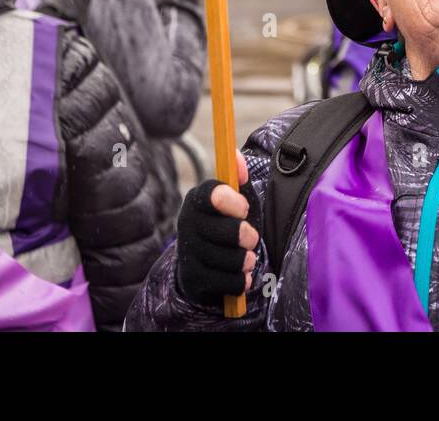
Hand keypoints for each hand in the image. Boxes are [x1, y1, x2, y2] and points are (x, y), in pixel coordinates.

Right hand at [175, 150, 259, 306]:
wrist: (205, 266)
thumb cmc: (226, 226)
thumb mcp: (236, 202)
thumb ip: (239, 180)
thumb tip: (236, 155)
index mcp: (197, 199)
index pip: (208, 195)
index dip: (229, 201)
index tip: (244, 208)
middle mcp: (186, 224)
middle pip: (223, 231)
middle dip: (246, 236)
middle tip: (252, 238)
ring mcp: (187, 253)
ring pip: (228, 259)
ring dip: (245, 260)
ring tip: (246, 258)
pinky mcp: (193, 280)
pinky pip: (228, 282)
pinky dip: (241, 281)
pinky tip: (240, 276)